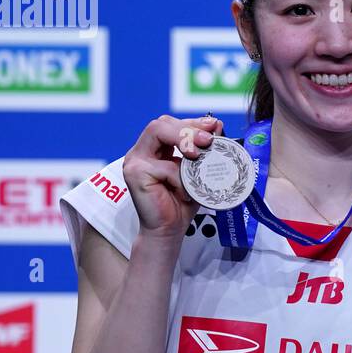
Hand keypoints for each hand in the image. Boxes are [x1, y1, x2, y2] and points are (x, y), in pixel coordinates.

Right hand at [122, 114, 224, 238]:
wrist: (169, 230)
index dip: (192, 122)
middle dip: (188, 128)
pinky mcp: (134, 173)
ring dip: (183, 140)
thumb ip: (204, 150)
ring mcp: (135, 161)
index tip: (213, 125)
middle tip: (208, 140)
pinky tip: (185, 193)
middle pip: (161, 123)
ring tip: (198, 156)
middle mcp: (141, 151)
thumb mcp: (197, 172)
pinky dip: (180, 178)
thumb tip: (217, 124)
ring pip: (157, 132)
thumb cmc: (182, 203)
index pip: (171, 124)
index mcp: (155, 149)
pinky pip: (163, 166)